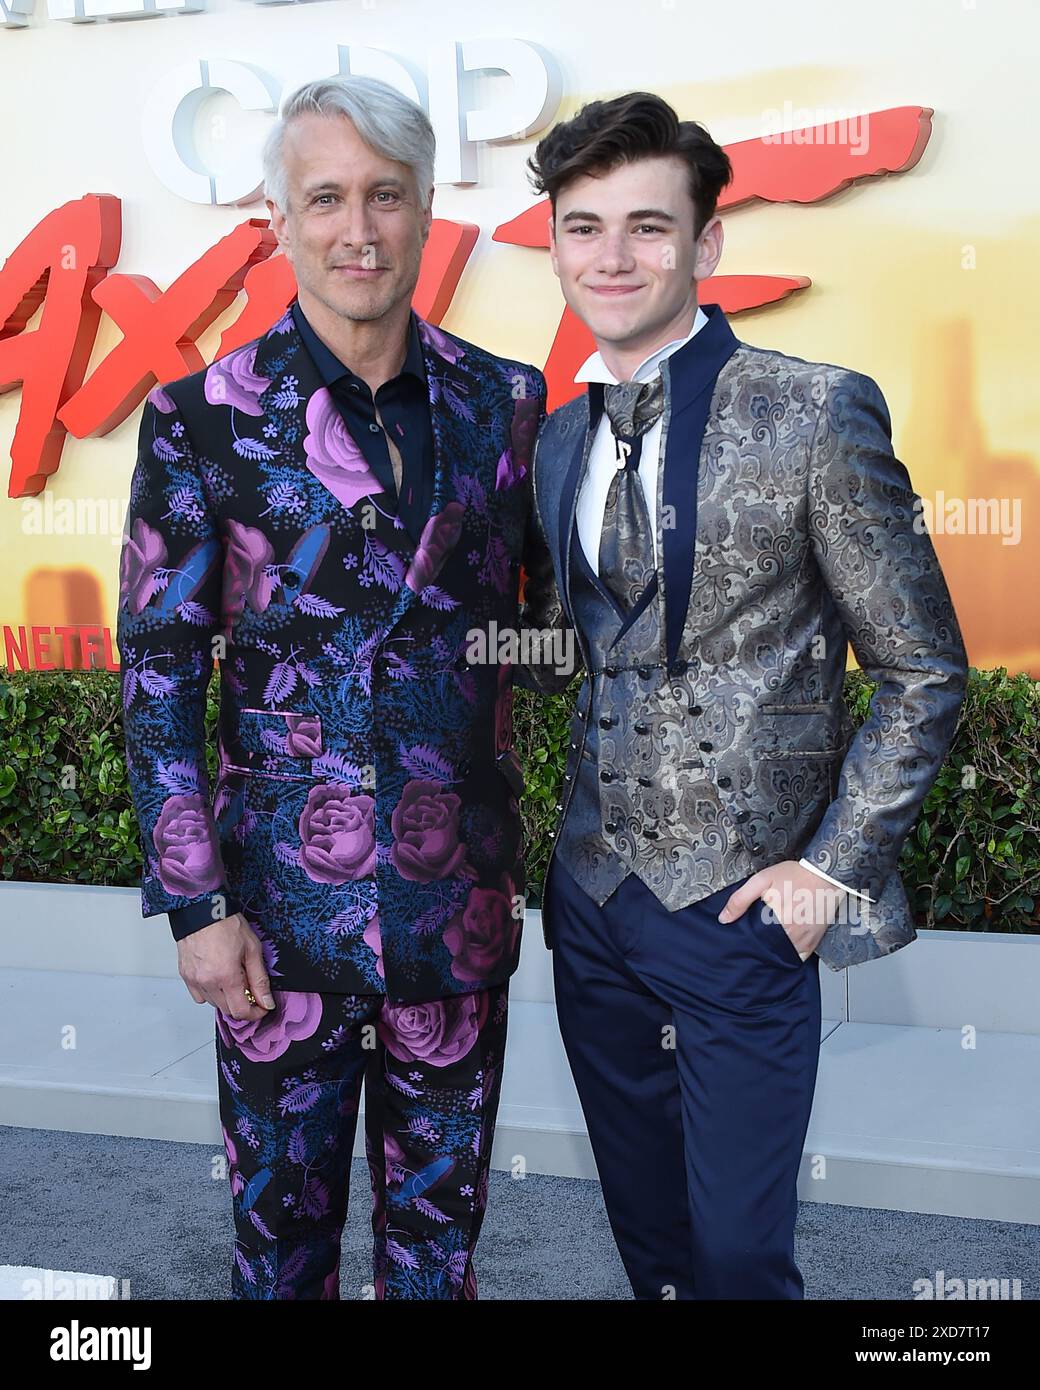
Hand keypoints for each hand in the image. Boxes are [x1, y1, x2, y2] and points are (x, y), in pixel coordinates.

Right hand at [177, 913, 275, 1020]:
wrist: (202, 910)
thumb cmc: (226, 924)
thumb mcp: (252, 949)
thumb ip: (259, 979)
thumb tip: (266, 1001)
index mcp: (226, 976)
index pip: (241, 1011)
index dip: (255, 1013)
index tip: (262, 1006)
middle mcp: (207, 982)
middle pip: (227, 1010)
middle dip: (242, 1005)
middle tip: (250, 990)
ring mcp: (194, 980)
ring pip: (213, 1004)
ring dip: (226, 999)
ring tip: (233, 979)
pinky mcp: (186, 976)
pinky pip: (199, 996)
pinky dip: (210, 993)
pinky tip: (217, 979)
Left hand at [717, 861, 845, 960]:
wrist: (825, 875)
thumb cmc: (794, 875)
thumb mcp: (762, 879)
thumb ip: (741, 899)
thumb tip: (724, 919)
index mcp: (774, 920)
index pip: (752, 940)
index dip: (745, 938)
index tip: (742, 935)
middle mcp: (789, 933)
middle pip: (765, 949)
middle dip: (758, 944)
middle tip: (755, 935)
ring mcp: (802, 940)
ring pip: (780, 954)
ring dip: (772, 950)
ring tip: (768, 939)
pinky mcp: (812, 943)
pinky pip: (797, 957)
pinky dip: (789, 954)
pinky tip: (783, 946)